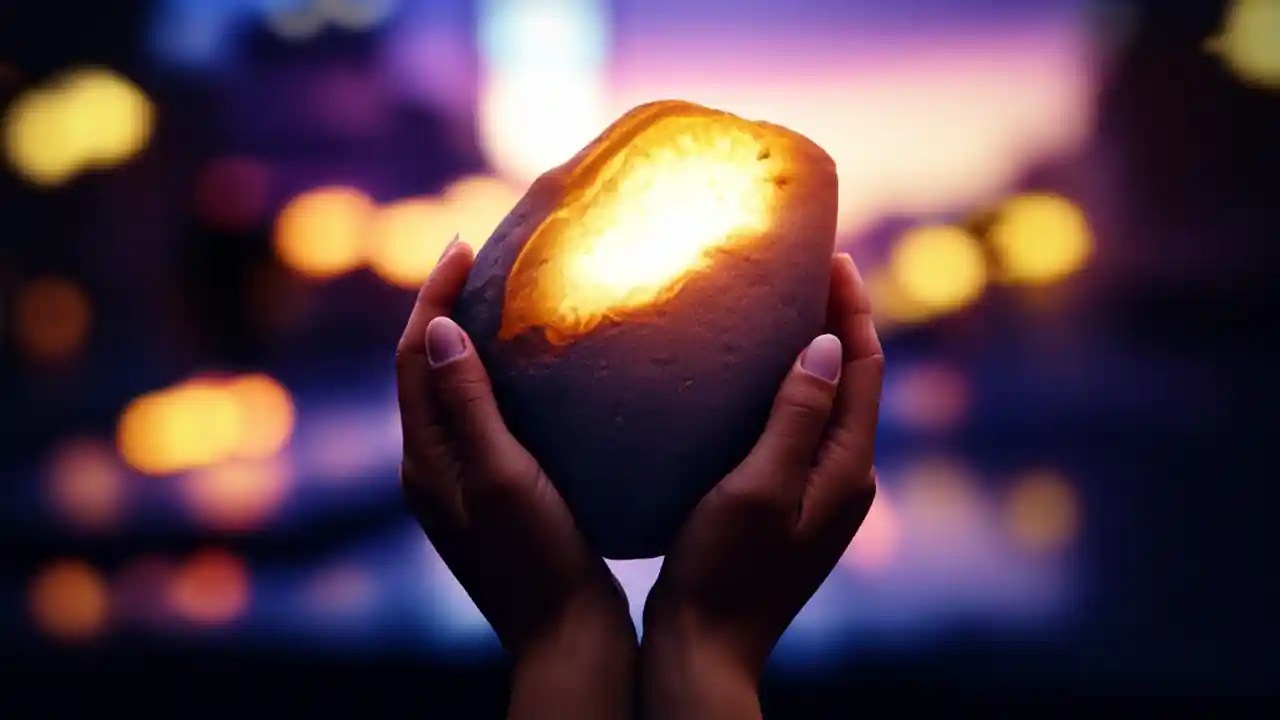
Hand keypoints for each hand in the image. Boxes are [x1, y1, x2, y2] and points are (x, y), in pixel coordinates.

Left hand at [396, 239, 635, 719]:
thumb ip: (468, 406)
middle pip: (422, 369)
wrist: (567, 638)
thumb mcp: (503, 478)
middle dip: (440, 309)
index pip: (411, 356)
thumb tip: (433, 330)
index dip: (430, 296)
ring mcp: (460, 483)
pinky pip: (479, 418)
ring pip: (450, 392)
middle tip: (479, 259)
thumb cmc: (541, 561)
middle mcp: (431, 468)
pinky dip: (491, 379)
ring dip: (464, 341)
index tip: (462, 244)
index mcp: (425, 460)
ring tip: (501, 298)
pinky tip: (531, 372)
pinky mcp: (491, 495)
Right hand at [641, 253, 883, 719]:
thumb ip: (798, 416)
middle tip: (806, 268)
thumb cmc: (722, 570)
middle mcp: (847, 479)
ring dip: (813, 354)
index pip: (864, 367)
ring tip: (781, 308)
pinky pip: (803, 431)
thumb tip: (828, 344)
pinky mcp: (792, 508)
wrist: (704, 648)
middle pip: (853, 381)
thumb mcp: (760, 487)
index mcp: (848, 469)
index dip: (852, 308)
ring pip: (827, 405)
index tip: (833, 255)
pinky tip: (753, 382)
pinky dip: (790, 391)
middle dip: (837, 321)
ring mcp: (821, 496)